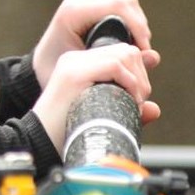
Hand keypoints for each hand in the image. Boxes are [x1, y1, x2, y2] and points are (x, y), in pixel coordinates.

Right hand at [31, 42, 160, 146]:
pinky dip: (129, 82)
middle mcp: (76, 60)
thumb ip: (127, 110)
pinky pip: (114, 65)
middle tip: (138, 101)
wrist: (39, 144)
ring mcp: (73, 64)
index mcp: (80, 66)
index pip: (121, 54)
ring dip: (137, 79)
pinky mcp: (73, 73)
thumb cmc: (67, 134)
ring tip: (134, 102)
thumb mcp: (103, 116)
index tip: (139, 98)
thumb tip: (155, 109)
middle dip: (141, 76)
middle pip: (126, 50)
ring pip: (123, 55)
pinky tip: (128, 99)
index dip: (138, 73)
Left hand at [32, 0, 158, 88]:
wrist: (39, 69)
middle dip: (139, 22)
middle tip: (141, 48)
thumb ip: (119, 63)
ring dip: (135, 18)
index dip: (138, 25)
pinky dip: (129, 16)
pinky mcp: (88, 6)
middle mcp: (78, 2)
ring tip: (136, 43)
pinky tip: (128, 37)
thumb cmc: (55, 72)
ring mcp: (82, 2)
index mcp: (73, 12)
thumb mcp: (86, 69)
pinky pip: (117, 1)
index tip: (143, 48)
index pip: (118, 5)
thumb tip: (153, 57)